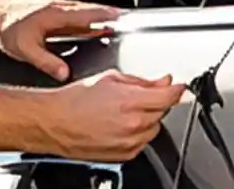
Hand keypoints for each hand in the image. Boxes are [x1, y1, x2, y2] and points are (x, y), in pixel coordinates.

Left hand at [0, 0, 120, 80]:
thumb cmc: (7, 28)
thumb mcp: (23, 49)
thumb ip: (45, 61)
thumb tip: (65, 74)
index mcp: (55, 14)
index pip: (86, 13)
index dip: (105, 16)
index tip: (123, 19)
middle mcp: (59, 8)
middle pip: (91, 10)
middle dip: (111, 15)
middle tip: (131, 22)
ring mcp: (58, 9)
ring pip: (86, 11)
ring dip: (102, 17)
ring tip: (119, 26)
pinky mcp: (56, 12)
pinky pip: (79, 15)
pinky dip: (92, 19)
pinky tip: (97, 29)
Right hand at [37, 69, 185, 161]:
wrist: (55, 122)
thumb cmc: (75, 100)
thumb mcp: (109, 78)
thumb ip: (140, 80)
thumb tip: (161, 82)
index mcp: (130, 102)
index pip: (169, 96)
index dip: (176, 89)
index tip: (178, 86)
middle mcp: (133, 125)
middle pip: (162, 112)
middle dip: (156, 101)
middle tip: (139, 95)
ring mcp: (130, 142)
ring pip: (154, 128)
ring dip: (147, 118)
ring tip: (123, 110)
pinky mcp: (125, 155)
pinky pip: (142, 142)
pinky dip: (137, 133)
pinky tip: (119, 124)